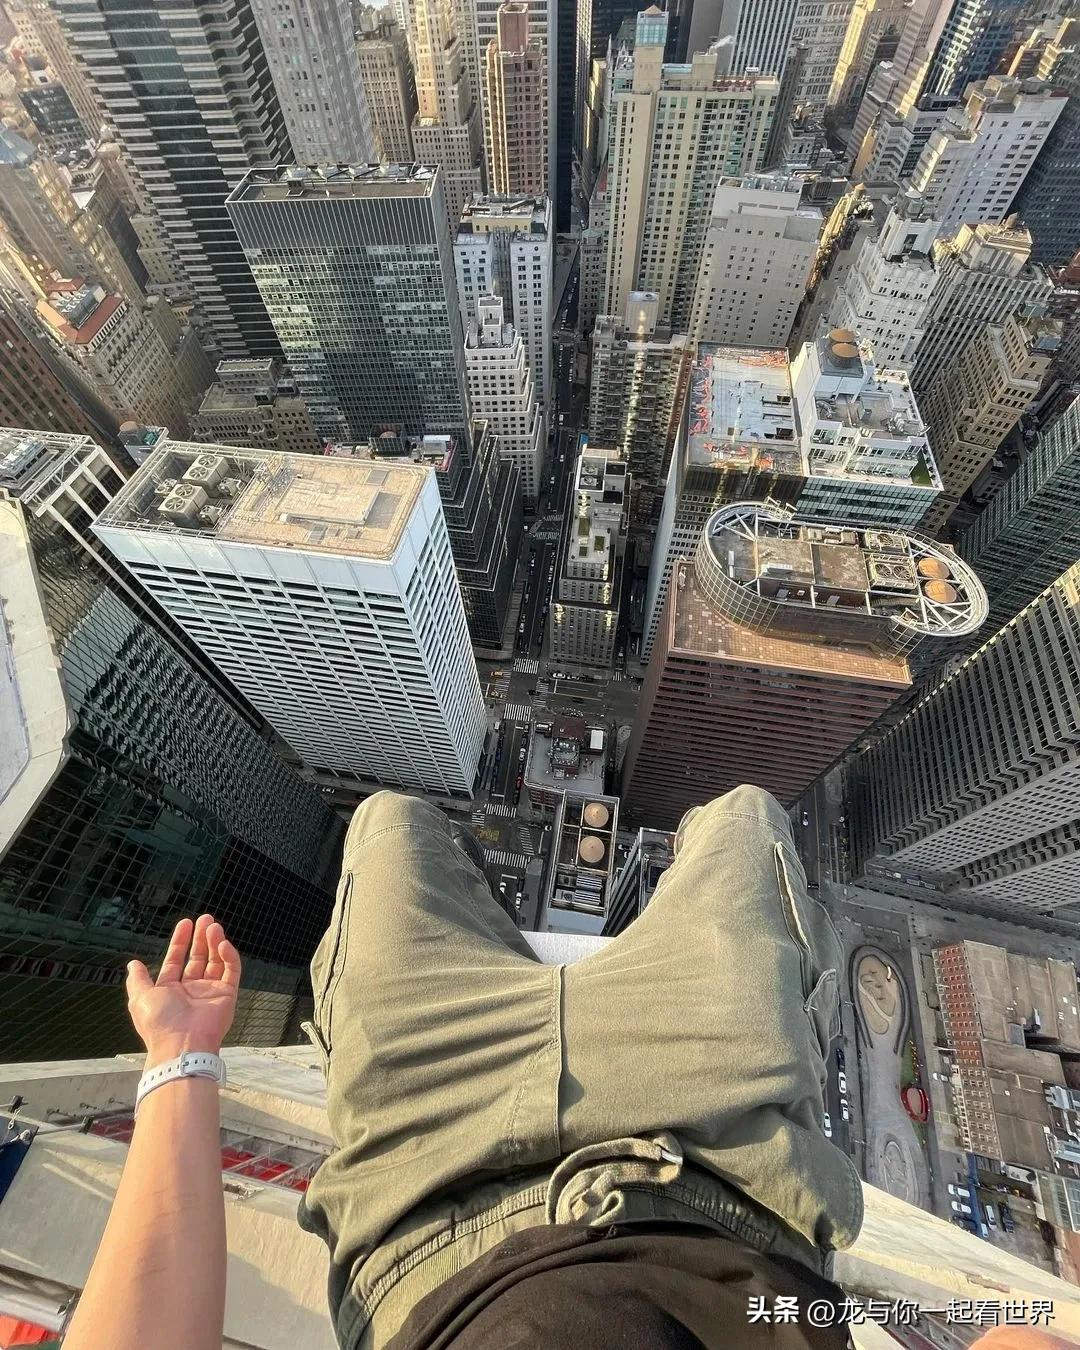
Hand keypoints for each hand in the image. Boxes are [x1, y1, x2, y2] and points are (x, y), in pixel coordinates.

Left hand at [126, 914, 240, 1066]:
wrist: (182, 1044)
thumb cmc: (160, 1022)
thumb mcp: (140, 998)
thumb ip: (137, 980)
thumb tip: (132, 964)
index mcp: (171, 990)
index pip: (177, 960)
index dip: (180, 942)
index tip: (186, 923)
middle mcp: (191, 989)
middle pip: (198, 958)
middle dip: (201, 938)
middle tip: (206, 919)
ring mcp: (210, 992)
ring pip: (215, 961)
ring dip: (214, 942)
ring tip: (214, 926)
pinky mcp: (227, 995)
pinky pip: (231, 971)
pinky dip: (229, 956)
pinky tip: (222, 944)